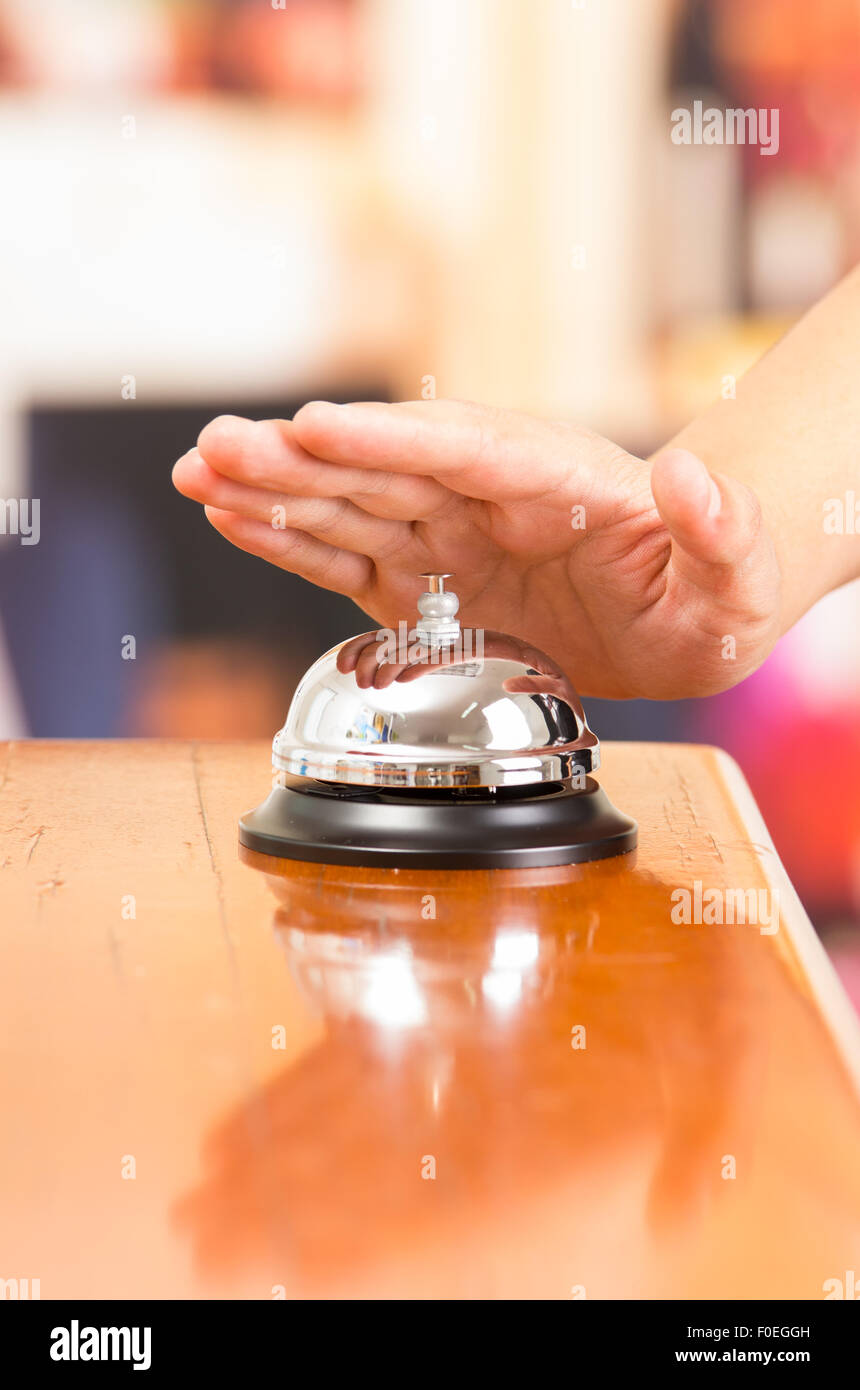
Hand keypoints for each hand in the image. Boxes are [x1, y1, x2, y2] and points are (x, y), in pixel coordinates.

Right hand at [172, 398, 780, 698]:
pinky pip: (350, 558)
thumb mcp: (738, 576)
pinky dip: (294, 544)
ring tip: (199, 473)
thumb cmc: (711, 588)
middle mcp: (489, 497)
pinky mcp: (427, 581)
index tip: (317, 427)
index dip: (390, 440)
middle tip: (218, 446)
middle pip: (386, 467)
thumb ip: (722, 534)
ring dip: (275, 493)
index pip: (466, 450)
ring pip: (352, 506)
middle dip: (300, 460)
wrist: (684, 609)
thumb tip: (692, 482)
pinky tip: (236, 521)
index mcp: (558, 481)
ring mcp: (451, 536)